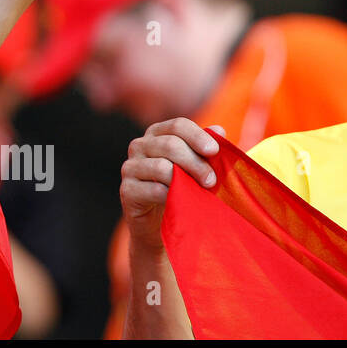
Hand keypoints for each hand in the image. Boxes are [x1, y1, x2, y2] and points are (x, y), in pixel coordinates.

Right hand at [120, 117, 221, 252]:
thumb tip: (219, 130)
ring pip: (160, 166)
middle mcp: (139, 146)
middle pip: (170, 145)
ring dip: (185, 180)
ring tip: (199, 192)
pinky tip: (180, 201)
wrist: (161, 222)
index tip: (214, 151)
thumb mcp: (196, 167)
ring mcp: (130, 167)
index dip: (198, 136)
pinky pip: (152, 189)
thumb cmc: (182, 188)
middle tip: (211, 181)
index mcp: (157, 134)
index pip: (177, 125)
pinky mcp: (127, 190)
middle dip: (196, 163)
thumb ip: (205, 149)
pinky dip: (170, 195)